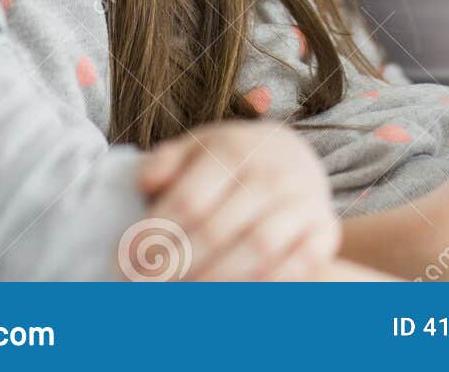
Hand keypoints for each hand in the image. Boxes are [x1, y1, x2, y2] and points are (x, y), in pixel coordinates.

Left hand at [135, 120, 338, 281]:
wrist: (296, 157)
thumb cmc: (233, 159)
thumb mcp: (198, 146)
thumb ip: (166, 162)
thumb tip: (144, 182)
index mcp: (233, 150)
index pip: (189, 200)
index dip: (154, 236)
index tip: (124, 265)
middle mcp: (270, 175)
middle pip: (217, 230)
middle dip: (176, 267)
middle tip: (145, 292)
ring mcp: (300, 203)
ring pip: (256, 251)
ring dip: (214, 283)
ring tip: (181, 301)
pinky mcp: (324, 232)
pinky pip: (297, 268)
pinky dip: (264, 290)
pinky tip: (230, 301)